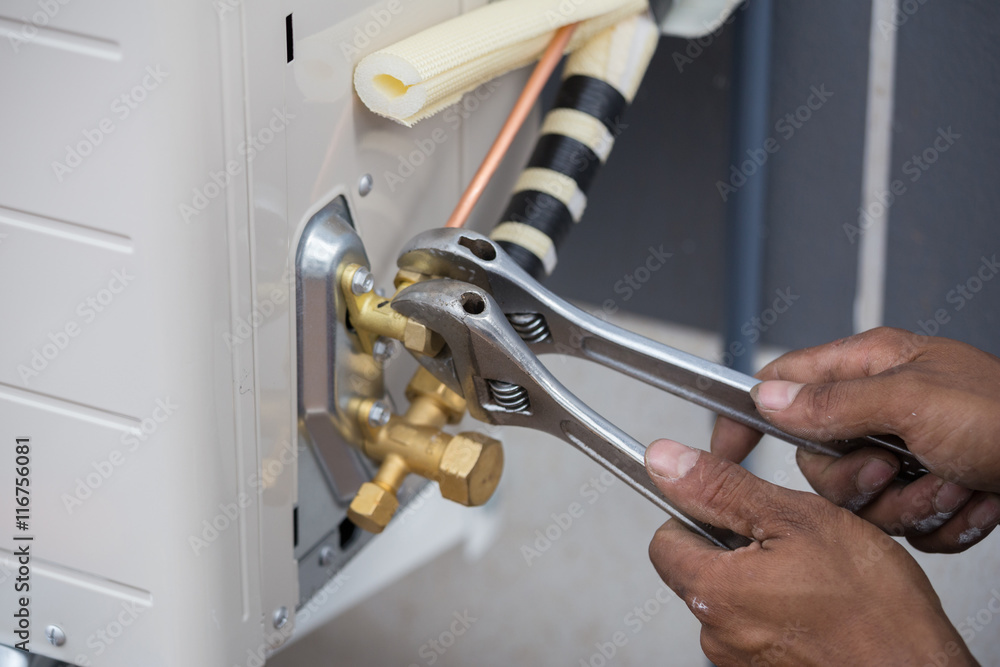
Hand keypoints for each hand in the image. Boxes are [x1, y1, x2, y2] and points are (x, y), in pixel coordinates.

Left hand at [645, 439, 976, 666]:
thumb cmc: (875, 611)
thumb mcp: (799, 519)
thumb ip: (723, 488)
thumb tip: (666, 461)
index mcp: (714, 589)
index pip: (664, 538)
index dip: (696, 514)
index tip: (732, 508)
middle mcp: (716, 632)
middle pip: (697, 568)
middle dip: (732, 546)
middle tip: (786, 540)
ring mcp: (739, 659)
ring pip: (729, 597)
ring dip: (758, 579)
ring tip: (811, 575)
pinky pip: (756, 628)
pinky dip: (779, 611)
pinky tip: (818, 605)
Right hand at [711, 327, 999, 552]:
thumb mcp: (916, 400)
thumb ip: (834, 400)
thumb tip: (770, 398)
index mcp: (871, 365)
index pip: (781, 384)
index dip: (749, 417)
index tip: (728, 450)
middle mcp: (882, 407)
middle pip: (818, 459)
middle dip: (860, 479)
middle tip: (898, 466)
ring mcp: (904, 451)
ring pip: (860, 502)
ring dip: (908, 504)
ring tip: (953, 482)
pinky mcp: (925, 490)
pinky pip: (899, 525)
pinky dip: (936, 523)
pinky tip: (970, 499)